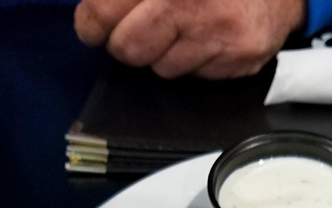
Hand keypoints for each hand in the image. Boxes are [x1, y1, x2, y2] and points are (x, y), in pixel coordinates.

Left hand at [74, 0, 306, 78]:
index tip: (94, 27)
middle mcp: (191, 2)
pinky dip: (196, 62)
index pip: (102, 12)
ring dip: (164, 55)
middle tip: (138, 31)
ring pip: (162, 69)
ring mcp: (217, 33)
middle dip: (127, 44)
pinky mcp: (239, 57)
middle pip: (128, 49)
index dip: (92, 23)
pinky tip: (208, 39)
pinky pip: (196, 77)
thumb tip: (94, 14)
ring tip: (182, 29)